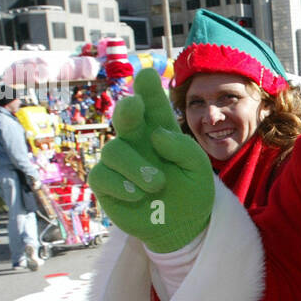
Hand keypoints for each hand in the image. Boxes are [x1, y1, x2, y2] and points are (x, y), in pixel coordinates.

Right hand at [88, 69, 212, 253]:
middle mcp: (137, 140)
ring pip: (113, 150)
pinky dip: (120, 184)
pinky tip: (138, 194)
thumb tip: (156, 134)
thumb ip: (184, 149)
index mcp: (161, 131)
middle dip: (127, 109)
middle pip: (125, 117)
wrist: (182, 226)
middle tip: (134, 105)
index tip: (146, 74)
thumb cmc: (191, 192)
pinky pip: (102, 175)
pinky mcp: (106, 182)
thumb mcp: (199, 170)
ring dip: (135, 166)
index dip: (147, 90)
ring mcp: (119, 160)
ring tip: (157, 183)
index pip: (153, 106)